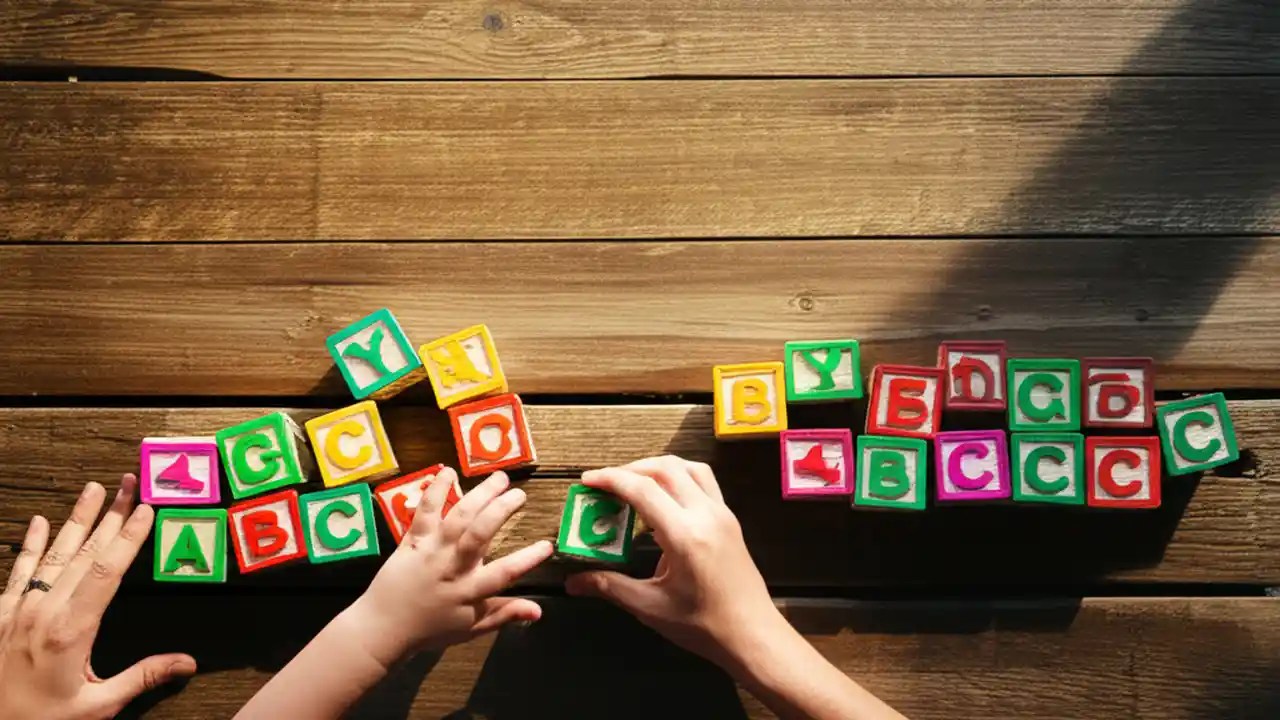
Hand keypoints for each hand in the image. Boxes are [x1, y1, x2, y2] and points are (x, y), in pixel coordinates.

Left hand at [0, 476, 195, 719]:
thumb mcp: (96, 707)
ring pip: (52, 554)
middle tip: (128, 483)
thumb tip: (187, 663)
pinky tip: (36, 522)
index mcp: (69, 631)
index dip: (128, 537)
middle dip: (110, 516)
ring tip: (92, 489)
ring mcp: (17, 611)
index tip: (144, 508)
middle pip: (83, 553)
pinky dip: (28, 545)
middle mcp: (42, 613)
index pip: (106, 571)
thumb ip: (141, 678)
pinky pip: (18, 571)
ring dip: (75, 520)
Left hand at [343, 468, 553, 666]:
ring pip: (457, 518)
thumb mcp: (471, 628)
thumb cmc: (431, 629)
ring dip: (479, 494)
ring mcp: (431, 551)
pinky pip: (424, 512)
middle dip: (501, 510)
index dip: (527, 559)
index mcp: (469, 591)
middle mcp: (452, 567)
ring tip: (499, 478)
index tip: (548, 545)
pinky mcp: (412, 541)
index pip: (504, 573)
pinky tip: (448, 471)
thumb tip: (539, 612)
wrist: (383, 627)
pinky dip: (436, 490)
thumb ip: (505, 615)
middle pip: (479, 534)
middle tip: (520, 495)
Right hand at [564, 456, 786, 667]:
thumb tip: (574, 582)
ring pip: (688, 468)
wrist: (752, 635)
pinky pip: (703, 482)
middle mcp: (707, 516)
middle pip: (665, 468)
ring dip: (657, 468)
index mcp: (686, 536)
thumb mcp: (651, 607)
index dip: (611, 479)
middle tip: (606, 483)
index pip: (643, 489)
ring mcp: (722, 514)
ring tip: (633, 483)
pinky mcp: (729, 520)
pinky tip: (663, 499)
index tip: (588, 480)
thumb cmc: (705, 625)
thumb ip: (610, 586)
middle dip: (631, 469)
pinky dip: (678, 478)